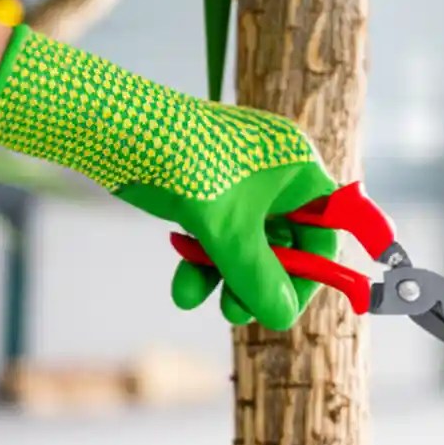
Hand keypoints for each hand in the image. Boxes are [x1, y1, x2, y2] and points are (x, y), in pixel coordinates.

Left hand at [0, 25, 339, 329]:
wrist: (116, 127)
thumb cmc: (185, 165)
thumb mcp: (227, 232)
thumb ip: (258, 278)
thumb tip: (281, 317)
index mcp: (298, 167)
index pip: (327, 230)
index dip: (314, 272)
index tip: (288, 305)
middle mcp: (276, 171)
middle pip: (287, 242)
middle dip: (261, 281)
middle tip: (239, 311)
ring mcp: (240, 179)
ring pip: (248, 244)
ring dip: (230, 279)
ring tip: (211, 305)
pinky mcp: (207, 187)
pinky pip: (218, 234)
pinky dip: (203, 262)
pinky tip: (183, 288)